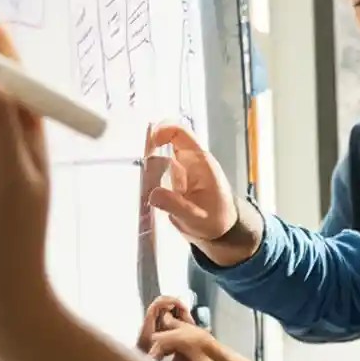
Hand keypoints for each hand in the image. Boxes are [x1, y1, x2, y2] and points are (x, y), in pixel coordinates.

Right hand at [145, 123, 236, 244]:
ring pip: (159, 155)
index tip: (149, 143)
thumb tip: (152, 194)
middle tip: (136, 165)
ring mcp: (182, 169)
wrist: (224, 230)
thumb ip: (174, 205)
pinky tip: (144, 190)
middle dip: (148, 148)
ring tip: (140, 183)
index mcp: (200, 162)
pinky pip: (158, 170)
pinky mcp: (176, 179)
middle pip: (166, 140)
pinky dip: (148, 176)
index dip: (163, 130)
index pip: (180, 133)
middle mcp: (190, 161)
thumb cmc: (217, 220)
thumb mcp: (195, 217)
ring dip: (147, 164)